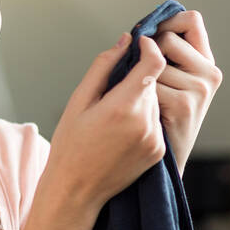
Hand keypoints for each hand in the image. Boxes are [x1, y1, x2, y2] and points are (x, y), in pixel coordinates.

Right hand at [43, 33, 167, 213]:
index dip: (149, 48)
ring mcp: (155, 138)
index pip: (153, 63)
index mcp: (122, 106)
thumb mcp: (78, 100)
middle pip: (152, 83)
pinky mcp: (159, 150)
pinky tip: (121, 130)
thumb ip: (103, 66)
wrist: (76, 189)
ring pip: (155, 101)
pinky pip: (156, 121)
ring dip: (140, 98)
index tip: (139, 44)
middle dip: (137, 77)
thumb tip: (126, 39)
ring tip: (114, 114)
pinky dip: (144, 118)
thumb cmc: (70, 143)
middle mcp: (145, 122)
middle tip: (112, 89)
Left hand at [151, 10, 221, 176]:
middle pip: (167, 38)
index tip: (148, 33)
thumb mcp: (162, 82)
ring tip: (147, 101)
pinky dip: (138, 96)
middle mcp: (209, 74)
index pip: (191, 21)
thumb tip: (133, 33)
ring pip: (155, 62)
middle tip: (145, 78)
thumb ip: (156, 54)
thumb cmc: (151, 120)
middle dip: (148, 53)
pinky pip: (148, 84)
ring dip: (141, 78)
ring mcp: (199, 90)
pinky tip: (145, 114)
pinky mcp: (183, 106)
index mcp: (204, 62)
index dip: (168, 21)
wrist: (158, 167)